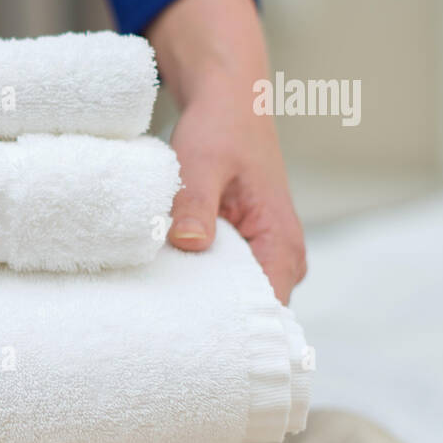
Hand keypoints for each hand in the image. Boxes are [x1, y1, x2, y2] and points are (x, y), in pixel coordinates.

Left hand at [146, 0, 305, 303]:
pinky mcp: (242, 249)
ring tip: (161, 313)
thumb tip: (189, 243)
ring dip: (201, 304)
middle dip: (212, 324)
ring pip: (234, 299)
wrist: (227, 101)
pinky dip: (197, 283)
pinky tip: (166, 286)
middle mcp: (281, 256)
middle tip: (165, 332)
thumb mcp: (202, 163)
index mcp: (281, 242)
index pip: (267, 308)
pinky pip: (223, 280)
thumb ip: (195, 204)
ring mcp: (263, 255)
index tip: (193, 341)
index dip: (234, 331)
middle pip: (250, 312)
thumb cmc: (221, 129)